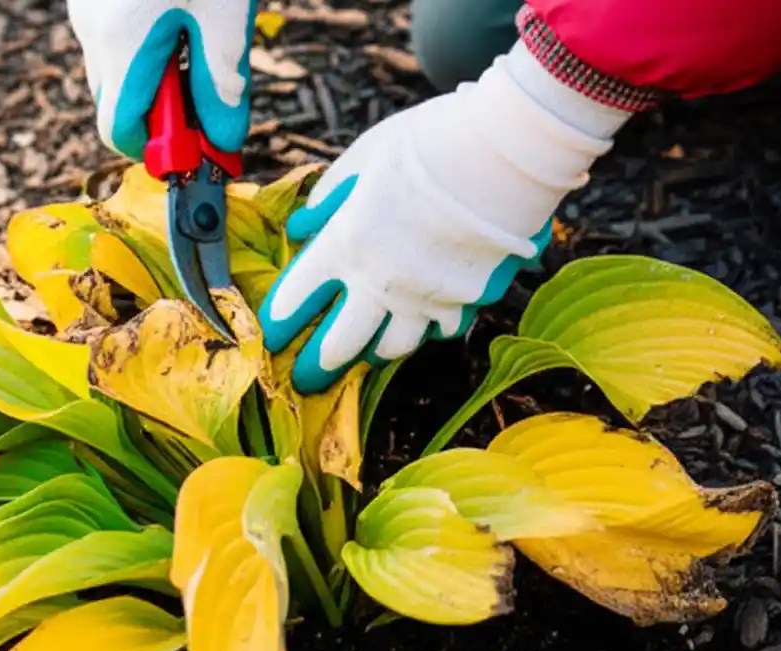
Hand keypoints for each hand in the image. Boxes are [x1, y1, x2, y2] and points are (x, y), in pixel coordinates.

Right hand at [66, 0, 256, 159]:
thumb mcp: (225, 16)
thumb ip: (222, 84)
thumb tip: (223, 142)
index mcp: (119, 45)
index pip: (120, 134)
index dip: (161, 149)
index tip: (203, 144)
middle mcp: (91, 31)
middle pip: (117, 107)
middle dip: (163, 114)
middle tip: (209, 93)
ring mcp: (87, 11)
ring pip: (116, 74)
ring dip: (157, 78)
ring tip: (200, 41)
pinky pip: (114, 42)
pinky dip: (147, 48)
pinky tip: (182, 18)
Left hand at [259, 43, 632, 393]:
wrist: (507, 150)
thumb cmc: (429, 142)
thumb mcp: (363, 156)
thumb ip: (328, 198)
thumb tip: (302, 227)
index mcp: (346, 244)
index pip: (298, 297)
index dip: (280, 320)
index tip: (273, 333)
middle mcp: (382, 282)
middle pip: (339, 344)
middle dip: (316, 365)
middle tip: (305, 378)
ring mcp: (428, 297)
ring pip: (392, 348)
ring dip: (371, 353)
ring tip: (363, 355)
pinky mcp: (470, 299)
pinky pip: (441, 329)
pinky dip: (426, 330)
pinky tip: (421, 324)